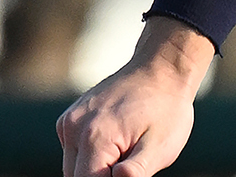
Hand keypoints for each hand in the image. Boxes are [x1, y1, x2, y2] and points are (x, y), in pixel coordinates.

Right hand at [57, 16, 213, 176]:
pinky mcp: (69, 117)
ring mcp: (69, 120)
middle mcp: (73, 128)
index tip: (130, 168)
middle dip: (102, 176)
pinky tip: (117, 138)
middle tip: (131, 159)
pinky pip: (74, 149)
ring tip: (127, 148)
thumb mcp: (161, 144)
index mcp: (95, 137)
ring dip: (96, 166)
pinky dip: (91, 153)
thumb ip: (137, 171)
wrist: (163, 69)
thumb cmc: (166, 109)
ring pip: (73, 165)